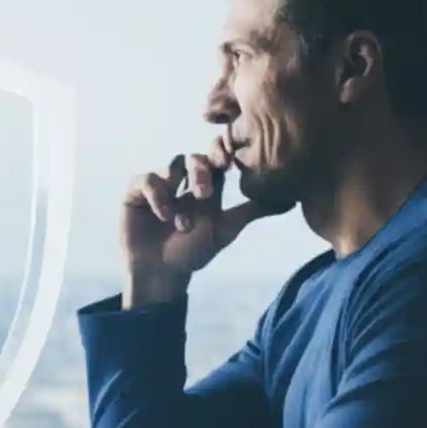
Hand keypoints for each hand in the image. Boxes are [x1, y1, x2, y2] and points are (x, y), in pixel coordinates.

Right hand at [120, 135, 285, 306]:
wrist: (162, 273)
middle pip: (195, 158)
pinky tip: (165, 217)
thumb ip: (253, 210)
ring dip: (179, 191)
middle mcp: (182, 180)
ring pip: (171, 166)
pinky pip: (147, 180)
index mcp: (206, 184)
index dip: (221, 154)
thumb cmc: (193, 251)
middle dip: (201, 172)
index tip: (230, 163)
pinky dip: (157, 196)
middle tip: (205, 194)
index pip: (216, 157)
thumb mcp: (227, 228)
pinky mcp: (136, 192)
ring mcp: (160, 185)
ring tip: (182, 222)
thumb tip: (290, 200)